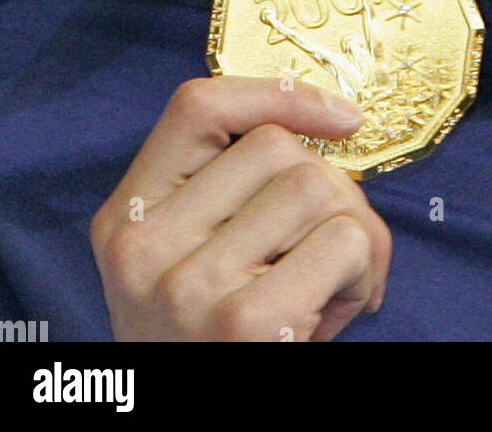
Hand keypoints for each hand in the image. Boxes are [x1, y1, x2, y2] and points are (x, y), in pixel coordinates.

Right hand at [90, 77, 390, 341]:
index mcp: (125, 220)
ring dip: (354, 231)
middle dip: (330, 187)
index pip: (197, 106)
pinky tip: (342, 310)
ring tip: (334, 285)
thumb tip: (331, 126)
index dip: (278, 94)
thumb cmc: (223, 348)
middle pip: (275, 146)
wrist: (201, 430)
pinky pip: (345, 241)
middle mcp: (143, 249)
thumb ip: (231, 194)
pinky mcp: (245, 324)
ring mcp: (188, 286)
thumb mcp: (195, 263)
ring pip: (317, 187)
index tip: (340, 116)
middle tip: (332, 249)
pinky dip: (366, 270)